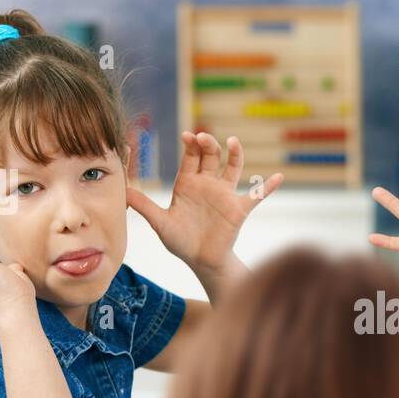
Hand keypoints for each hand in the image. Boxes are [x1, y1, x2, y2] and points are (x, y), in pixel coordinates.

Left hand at [126, 132, 281, 276]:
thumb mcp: (159, 222)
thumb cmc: (181, 241)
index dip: (190, 144)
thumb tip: (120, 192)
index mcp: (188, 182)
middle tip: (204, 138)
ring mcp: (225, 194)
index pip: (191, 156)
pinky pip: (255, 195)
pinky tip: (277, 178)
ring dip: (235, 154)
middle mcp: (208, 183)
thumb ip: (143, 205)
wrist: (201, 261)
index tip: (187, 136)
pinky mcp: (239, 209)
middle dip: (208, 144)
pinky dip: (267, 187)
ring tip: (233, 142)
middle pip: (211, 156)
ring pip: (233, 168)